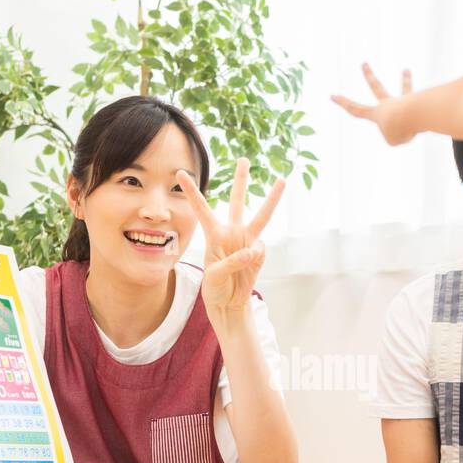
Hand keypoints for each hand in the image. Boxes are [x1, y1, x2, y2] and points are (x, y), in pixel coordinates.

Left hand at [177, 157, 284, 319]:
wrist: (230, 303)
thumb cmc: (215, 287)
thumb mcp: (215, 277)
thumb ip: (231, 262)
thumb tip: (252, 250)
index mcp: (214, 234)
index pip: (201, 208)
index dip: (191, 191)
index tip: (181, 172)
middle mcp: (232, 232)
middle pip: (237, 201)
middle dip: (241, 180)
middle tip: (243, 159)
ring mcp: (247, 240)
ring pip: (262, 216)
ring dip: (271, 198)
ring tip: (282, 180)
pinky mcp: (259, 252)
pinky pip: (260, 250)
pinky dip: (255, 259)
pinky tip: (248, 267)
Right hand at [331, 63, 417, 145]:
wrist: (412, 117)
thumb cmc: (399, 129)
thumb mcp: (396, 139)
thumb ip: (402, 132)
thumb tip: (412, 123)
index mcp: (377, 114)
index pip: (356, 110)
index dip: (344, 104)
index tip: (333, 95)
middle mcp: (388, 104)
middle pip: (377, 88)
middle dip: (369, 76)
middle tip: (364, 63)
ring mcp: (404, 101)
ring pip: (404, 89)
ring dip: (405, 79)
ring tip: (406, 70)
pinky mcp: (419, 102)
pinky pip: (420, 115)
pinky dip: (421, 124)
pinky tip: (421, 125)